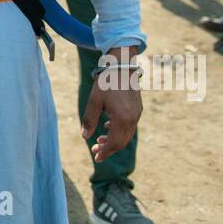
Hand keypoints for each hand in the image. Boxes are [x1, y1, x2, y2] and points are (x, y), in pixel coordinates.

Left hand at [81, 47, 143, 161]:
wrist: (122, 65)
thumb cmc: (106, 82)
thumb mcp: (94, 101)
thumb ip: (89, 120)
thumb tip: (85, 137)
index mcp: (122, 118)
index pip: (114, 143)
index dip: (105, 152)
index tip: (96, 157)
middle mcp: (132, 119)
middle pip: (121, 142)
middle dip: (108, 149)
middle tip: (95, 150)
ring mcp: (137, 114)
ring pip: (126, 135)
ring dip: (113, 140)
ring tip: (100, 139)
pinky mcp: (138, 109)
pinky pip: (129, 126)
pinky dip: (119, 130)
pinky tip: (108, 126)